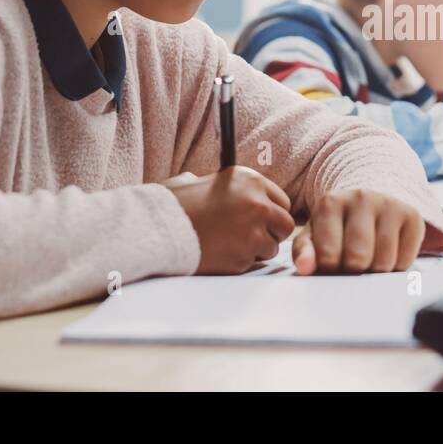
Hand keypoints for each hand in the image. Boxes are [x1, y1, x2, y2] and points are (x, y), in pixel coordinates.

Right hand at [165, 166, 295, 274]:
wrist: (157, 228)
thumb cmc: (174, 205)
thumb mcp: (204, 181)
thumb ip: (228, 188)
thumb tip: (237, 194)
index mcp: (249, 180)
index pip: (282, 201)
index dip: (271, 213)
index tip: (261, 220)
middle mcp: (256, 203)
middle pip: (285, 225)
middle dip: (272, 233)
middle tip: (252, 237)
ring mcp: (252, 231)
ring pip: (272, 247)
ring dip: (256, 250)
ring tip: (229, 244)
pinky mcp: (243, 256)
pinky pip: (253, 263)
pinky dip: (240, 262)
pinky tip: (220, 253)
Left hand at [292, 189, 425, 273]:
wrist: (368, 203)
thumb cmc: (336, 228)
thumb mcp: (314, 237)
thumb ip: (304, 252)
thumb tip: (304, 266)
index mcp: (330, 203)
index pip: (329, 255)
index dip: (330, 271)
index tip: (332, 266)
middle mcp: (361, 197)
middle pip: (358, 258)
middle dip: (354, 272)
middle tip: (352, 267)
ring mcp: (389, 204)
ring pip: (384, 261)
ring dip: (376, 273)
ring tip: (369, 262)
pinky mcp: (412, 215)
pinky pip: (406, 259)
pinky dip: (396, 268)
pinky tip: (388, 256)